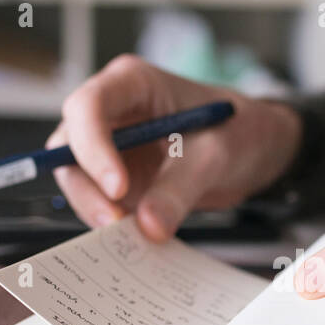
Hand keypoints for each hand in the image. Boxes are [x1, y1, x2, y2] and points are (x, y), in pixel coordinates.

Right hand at [49, 54, 301, 239]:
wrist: (255, 149)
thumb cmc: (238, 130)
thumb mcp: (217, 156)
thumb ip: (181, 188)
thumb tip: (149, 226)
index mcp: (132, 84)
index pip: (89, 107)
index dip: (93, 147)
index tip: (117, 187)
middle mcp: (112, 112)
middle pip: (69, 146)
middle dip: (86, 187)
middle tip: (114, 224)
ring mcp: (111, 147)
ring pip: (76, 178)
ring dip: (94, 209)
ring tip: (127, 236)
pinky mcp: (118, 179)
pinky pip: (99, 202)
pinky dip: (110, 223)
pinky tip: (132, 240)